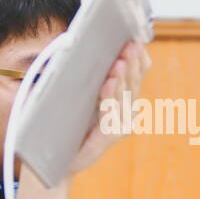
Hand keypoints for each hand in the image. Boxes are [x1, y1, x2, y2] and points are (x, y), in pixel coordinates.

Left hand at [68, 40, 151, 175]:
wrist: (59, 159)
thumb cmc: (69, 124)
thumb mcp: (83, 94)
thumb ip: (92, 76)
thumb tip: (84, 44)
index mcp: (123, 99)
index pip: (138, 74)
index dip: (140, 58)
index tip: (137, 39)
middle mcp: (126, 112)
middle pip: (134, 83)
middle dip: (133, 63)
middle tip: (130, 45)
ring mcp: (120, 125)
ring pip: (125, 97)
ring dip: (123, 77)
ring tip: (120, 61)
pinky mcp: (109, 136)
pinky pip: (110, 113)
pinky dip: (110, 97)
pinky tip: (108, 83)